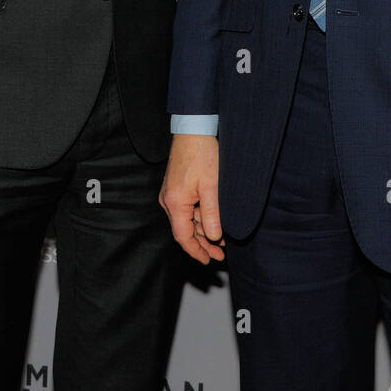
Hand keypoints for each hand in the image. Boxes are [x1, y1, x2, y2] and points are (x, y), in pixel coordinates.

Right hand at [159, 134, 223, 264]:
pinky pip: (186, 210)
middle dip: (202, 244)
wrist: (193, 130)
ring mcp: (170, 194)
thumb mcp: (212, 186)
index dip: (196, 251)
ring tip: (221, 240)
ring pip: (186, 220)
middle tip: (220, 255)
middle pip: (184, 231)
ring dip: (203, 231)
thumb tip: (214, 237)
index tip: (208, 261)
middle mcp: (168, 201)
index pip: (183, 237)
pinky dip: (199, 218)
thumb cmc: (202, 154)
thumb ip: (212, 214)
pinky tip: (212, 221)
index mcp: (175, 203)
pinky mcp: (175, 188)